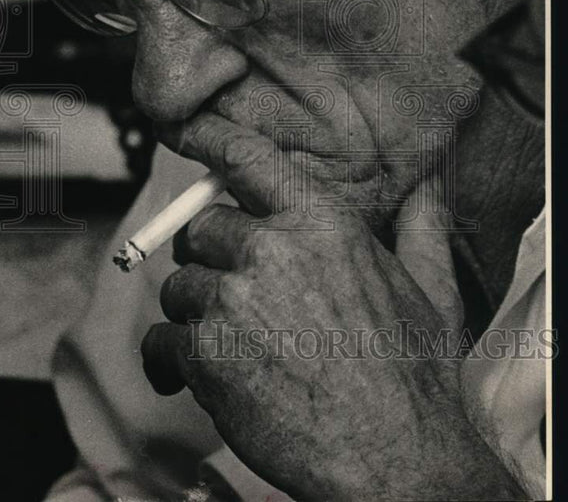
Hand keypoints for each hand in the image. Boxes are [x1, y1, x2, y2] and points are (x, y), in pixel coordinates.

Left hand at [142, 113, 523, 500]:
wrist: (394, 460)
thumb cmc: (412, 375)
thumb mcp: (431, 289)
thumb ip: (421, 226)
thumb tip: (429, 184)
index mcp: (321, 222)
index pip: (248, 159)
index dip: (212, 141)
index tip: (188, 134)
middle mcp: (270, 249)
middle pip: (202, 227)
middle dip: (211, 255)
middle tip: (234, 287)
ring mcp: (232, 301)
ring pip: (180, 286)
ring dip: (196, 312)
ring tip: (229, 343)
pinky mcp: (205, 356)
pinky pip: (162, 340)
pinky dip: (171, 358)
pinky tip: (192, 374)